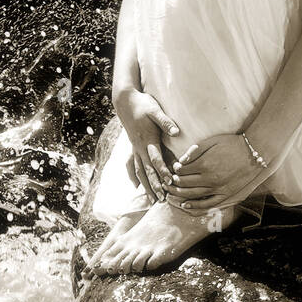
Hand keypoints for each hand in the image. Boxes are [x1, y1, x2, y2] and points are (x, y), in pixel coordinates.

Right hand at [113, 88, 178, 203]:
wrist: (125, 101)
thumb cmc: (142, 104)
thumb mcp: (155, 110)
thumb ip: (165, 122)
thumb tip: (176, 132)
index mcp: (147, 139)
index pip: (156, 159)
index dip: (163, 171)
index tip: (169, 182)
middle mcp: (140, 147)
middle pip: (147, 170)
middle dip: (154, 186)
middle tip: (161, 200)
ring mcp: (135, 148)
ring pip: (139, 171)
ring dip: (146, 186)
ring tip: (152, 199)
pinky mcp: (132, 147)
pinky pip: (132, 165)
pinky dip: (134, 176)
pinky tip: (136, 186)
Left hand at [165, 132, 268, 213]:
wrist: (255, 153)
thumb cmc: (233, 144)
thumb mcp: (212, 141)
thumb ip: (195, 151)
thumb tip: (180, 161)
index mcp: (205, 164)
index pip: (181, 171)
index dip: (173, 171)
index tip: (170, 170)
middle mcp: (210, 179)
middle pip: (184, 184)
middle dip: (172, 184)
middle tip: (165, 184)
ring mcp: (218, 189)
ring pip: (192, 196)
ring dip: (179, 195)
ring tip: (170, 194)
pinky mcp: (227, 195)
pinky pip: (207, 204)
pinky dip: (195, 206)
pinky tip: (185, 205)